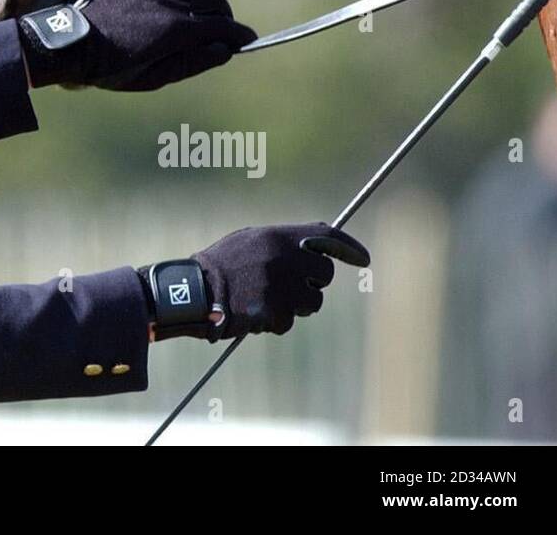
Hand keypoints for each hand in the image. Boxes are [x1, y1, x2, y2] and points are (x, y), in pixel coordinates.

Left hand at [17, 0, 255, 90]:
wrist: (75, 41)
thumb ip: (192, 64)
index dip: (239, 35)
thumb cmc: (112, 66)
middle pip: (215, 1)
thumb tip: (225, 50)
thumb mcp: (152, 77)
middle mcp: (171, 0)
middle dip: (226, 15)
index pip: (222, 27)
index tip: (247, 40)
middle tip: (224, 26)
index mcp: (175, 30)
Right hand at [190, 221, 370, 340]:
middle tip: (293, 284)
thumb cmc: (221, 264)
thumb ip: (283, 242)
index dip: (348, 247)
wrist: (193, 290)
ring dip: (296, 305)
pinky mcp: (274, 312)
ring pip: (312, 302)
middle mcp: (283, 258)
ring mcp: (280, 286)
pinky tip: (254, 311)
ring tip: (267, 298)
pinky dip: (276, 321)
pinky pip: (289, 321)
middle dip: (314, 283)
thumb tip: (318, 245)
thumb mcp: (250, 240)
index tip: (363, 258)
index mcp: (276, 236)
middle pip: (325, 274)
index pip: (325, 235)